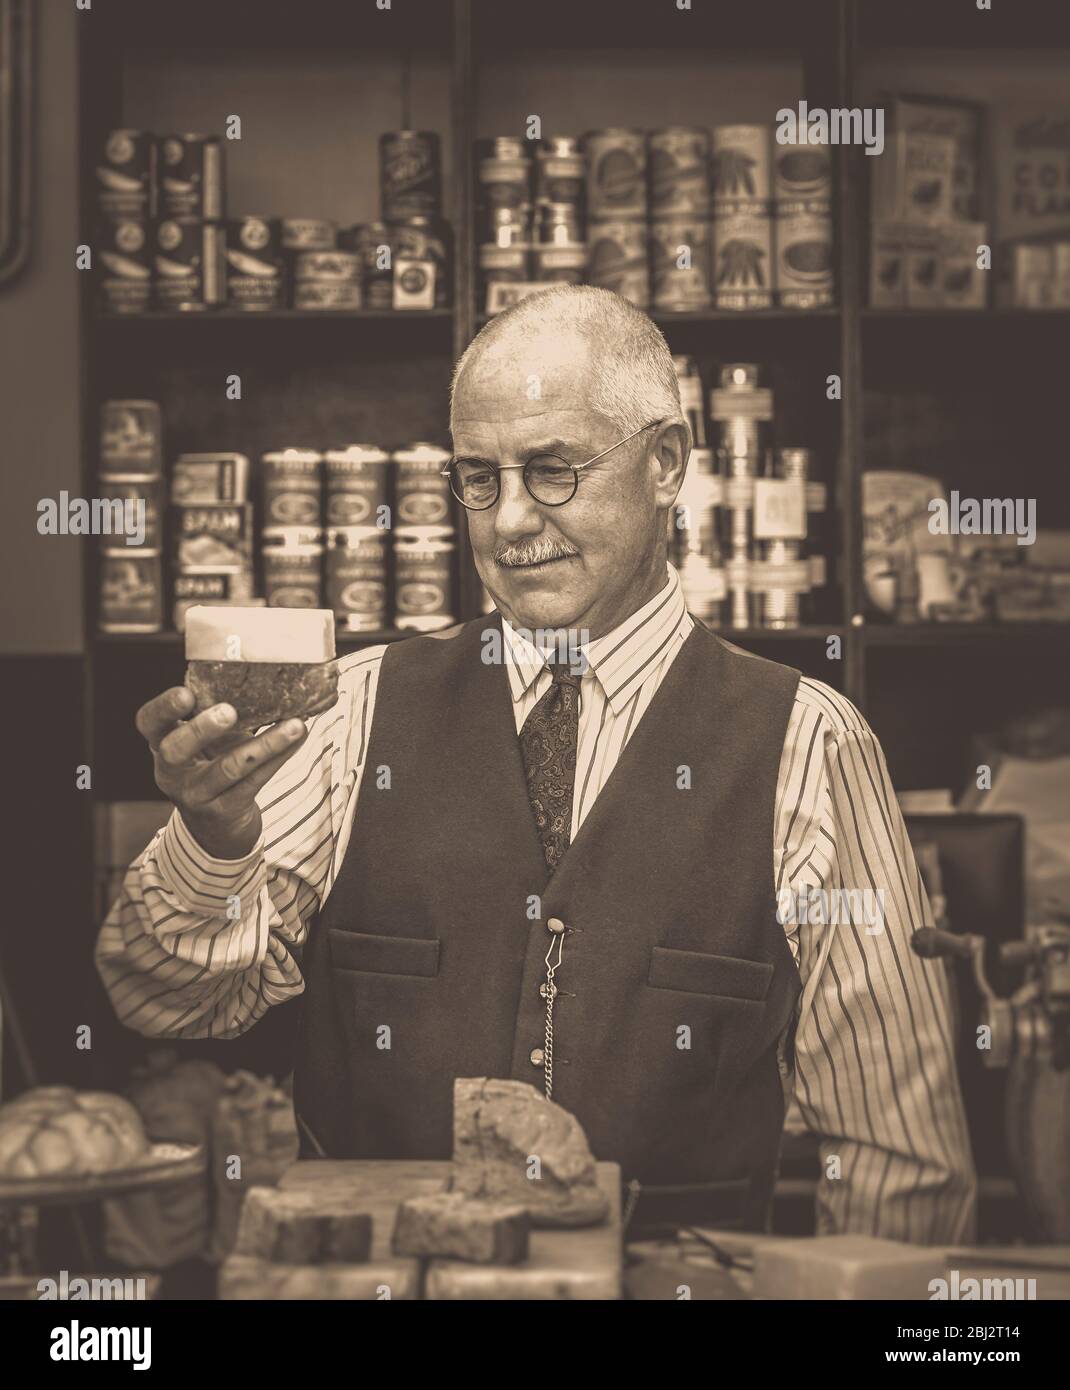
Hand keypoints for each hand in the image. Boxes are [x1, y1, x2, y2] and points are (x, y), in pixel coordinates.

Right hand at [135, 687, 309, 860]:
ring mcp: (196, 795)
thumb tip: (266, 676)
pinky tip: (298, 739)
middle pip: (174, 750)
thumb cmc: (212, 768)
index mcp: (162, 743)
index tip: (186, 693)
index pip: (148, 722)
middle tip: (228, 711)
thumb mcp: (206, 741)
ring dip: (265, 744)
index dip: (163, 708)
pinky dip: (280, 757)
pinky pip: (255, 781)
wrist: (217, 828)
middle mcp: (171, 772)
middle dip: (200, 729)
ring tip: (294, 725)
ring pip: (228, 769)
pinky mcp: (225, 810)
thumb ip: (218, 713)